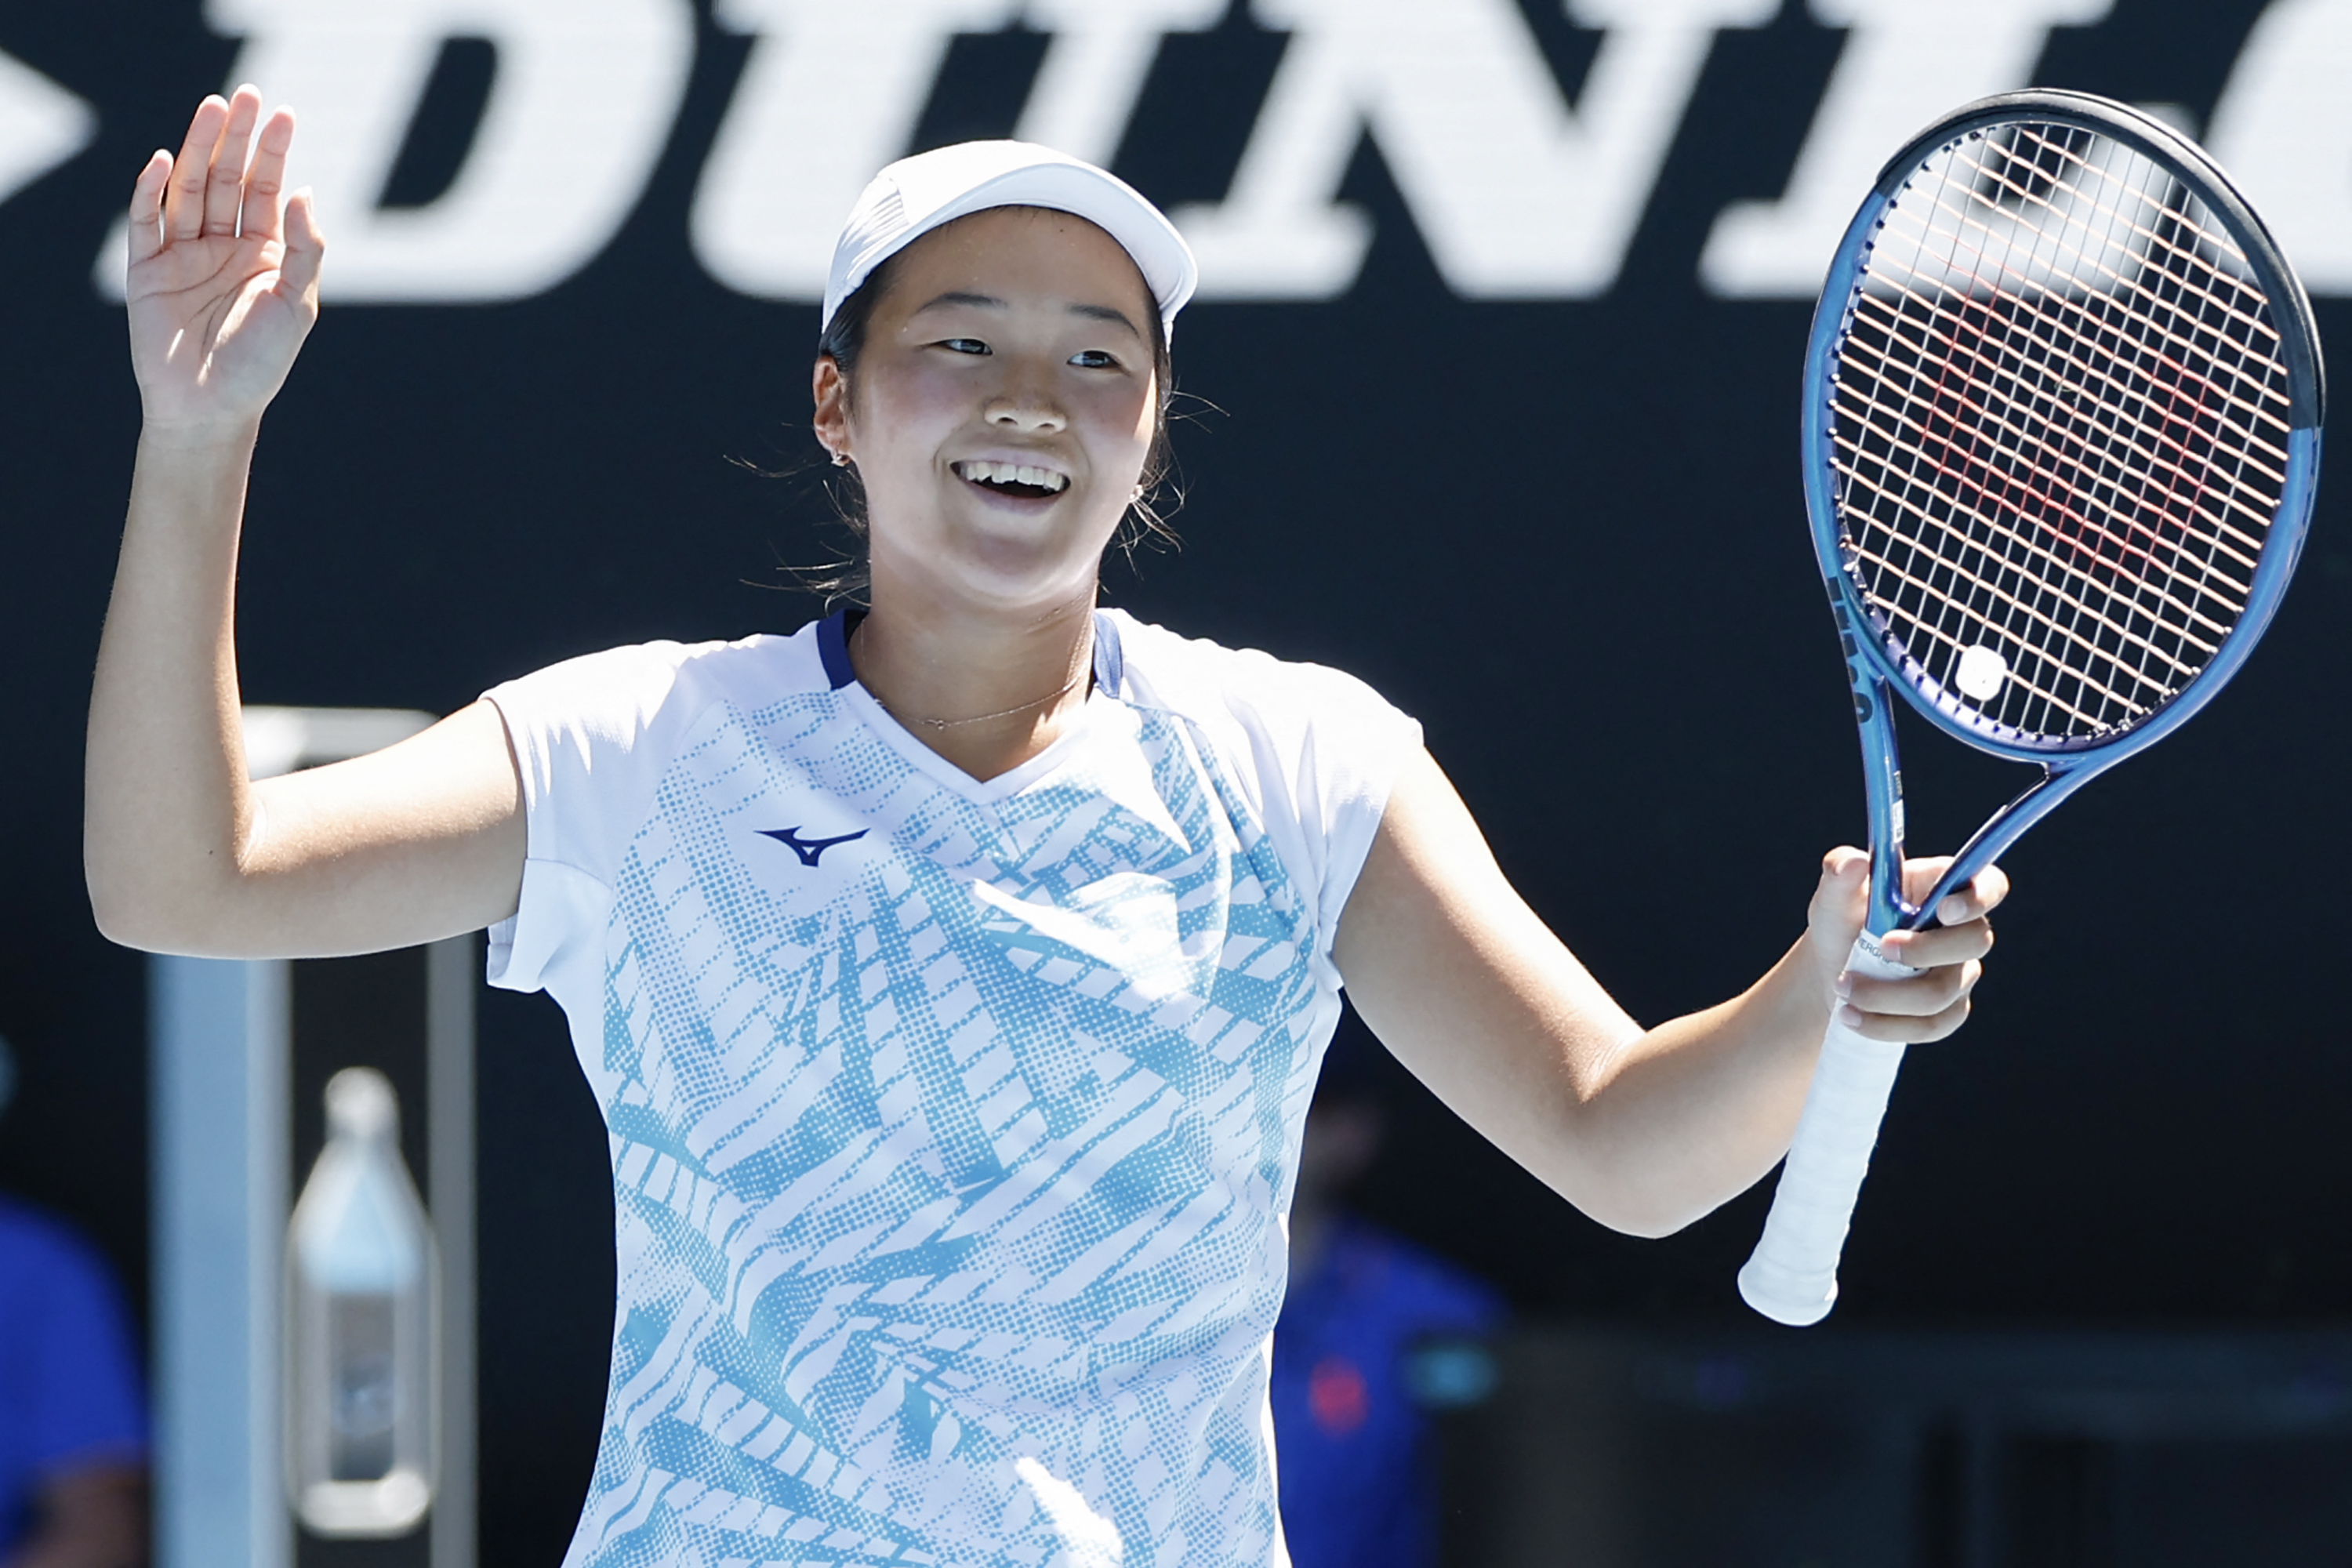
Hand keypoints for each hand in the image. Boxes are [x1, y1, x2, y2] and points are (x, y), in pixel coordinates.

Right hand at [126, 86, 321, 441]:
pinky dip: (150, 191)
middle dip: (235, 137)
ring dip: (195, 148)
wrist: (212, 408)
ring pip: (188, 189)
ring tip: (211, 109)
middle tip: (245, 94)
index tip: (283, 113)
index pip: (267, 189)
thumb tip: (305, 191)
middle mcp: (224, 245)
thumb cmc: (261, 362)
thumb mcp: (296, 304)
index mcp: (265, 252)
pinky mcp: (147, 268)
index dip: (272, 151)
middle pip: (226, 178)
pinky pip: (147, 221)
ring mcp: (184, 253)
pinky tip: (160, 160)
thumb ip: (305, 248)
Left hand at [1804, 848, 2006, 1043]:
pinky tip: (1853, 1018)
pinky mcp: (1947, 1011)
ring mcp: (1958, 973)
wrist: (1830, 972)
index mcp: (1941, 888)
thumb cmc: (1841, 922)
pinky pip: (1932, 1025)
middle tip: (1879, 947)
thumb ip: (1839, 873)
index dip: (1980, 896)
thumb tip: (1854, 863)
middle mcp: (1959, 930)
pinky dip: (1889, 1025)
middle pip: (1975, 941)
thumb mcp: (1833, 896)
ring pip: (1944, 991)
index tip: (1944, 909)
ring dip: (1890, 995)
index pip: (1988, 884)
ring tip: (1844, 988)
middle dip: (1925, 950)